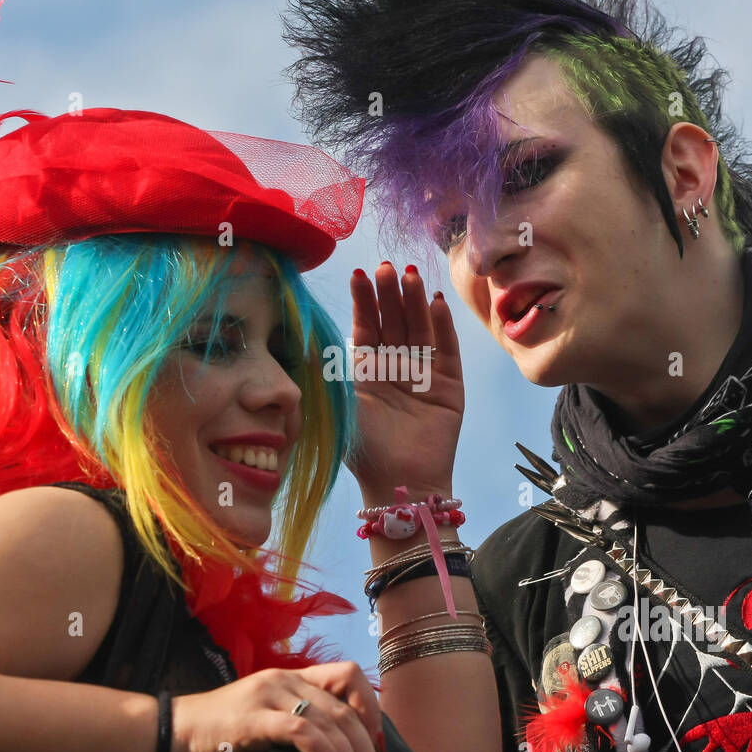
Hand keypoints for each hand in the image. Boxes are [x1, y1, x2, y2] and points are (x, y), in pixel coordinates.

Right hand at [169, 662, 381, 751]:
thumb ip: (300, 727)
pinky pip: (301, 731)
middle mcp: (284, 679)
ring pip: (329, 720)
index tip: (375, 745)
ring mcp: (268, 695)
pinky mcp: (252, 718)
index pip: (349, 675)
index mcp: (292, 677)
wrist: (170, 734)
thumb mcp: (268, 723)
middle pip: (346, 705)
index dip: (371, 709)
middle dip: (365, 747)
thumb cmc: (219, 735)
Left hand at [348, 262, 463, 498]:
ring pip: (420, 329)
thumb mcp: (338, 405)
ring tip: (409, 275)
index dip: (363, 301)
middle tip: (386, 266)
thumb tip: (301, 335)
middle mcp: (396, 369)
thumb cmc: (362, 451)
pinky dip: (443, 327)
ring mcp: (424, 376)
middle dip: (390, 294)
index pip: (366, 327)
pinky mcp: (450, 388)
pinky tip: (436, 302)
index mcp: (367, 372)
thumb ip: (328, 371)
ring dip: (415, 302)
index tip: (358, 274)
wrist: (399, 486)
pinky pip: (447, 351)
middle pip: (394, 322)